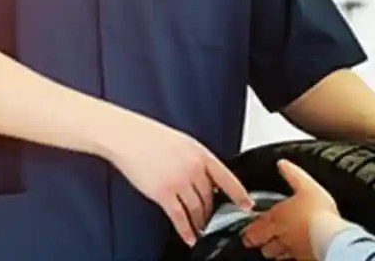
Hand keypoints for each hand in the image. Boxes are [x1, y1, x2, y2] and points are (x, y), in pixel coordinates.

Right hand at [102, 112, 251, 246]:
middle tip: (210, 219)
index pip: (227, 177)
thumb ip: (196, 160)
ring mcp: (179, 181)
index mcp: (200, 153)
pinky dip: (186, 230)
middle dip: (211, 211)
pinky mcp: (163, 193)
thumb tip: (206, 178)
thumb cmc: (150, 137)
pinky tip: (189, 236)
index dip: (239, 194)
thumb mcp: (182, 143)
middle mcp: (193, 168)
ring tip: (200, 229)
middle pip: (209, 197)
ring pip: (197, 210)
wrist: (127, 137)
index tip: (247, 205)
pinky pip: (180, 217)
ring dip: (200, 222)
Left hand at [241, 160, 341, 258]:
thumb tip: (282, 163)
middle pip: (260, 242)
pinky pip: (289, 259)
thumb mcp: (307, 185)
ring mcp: (290, 250)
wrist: (331, 238)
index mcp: (277, 217)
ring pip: (273, 253)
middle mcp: (280, 235)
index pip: (257, 225)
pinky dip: (288, 257)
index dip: (250, 227)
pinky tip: (291, 255)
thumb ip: (293, 175)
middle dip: (255, 240)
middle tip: (251, 240)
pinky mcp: (302, 259)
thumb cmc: (318, 213)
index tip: (247, 229)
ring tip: (270, 248)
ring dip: (270, 250)